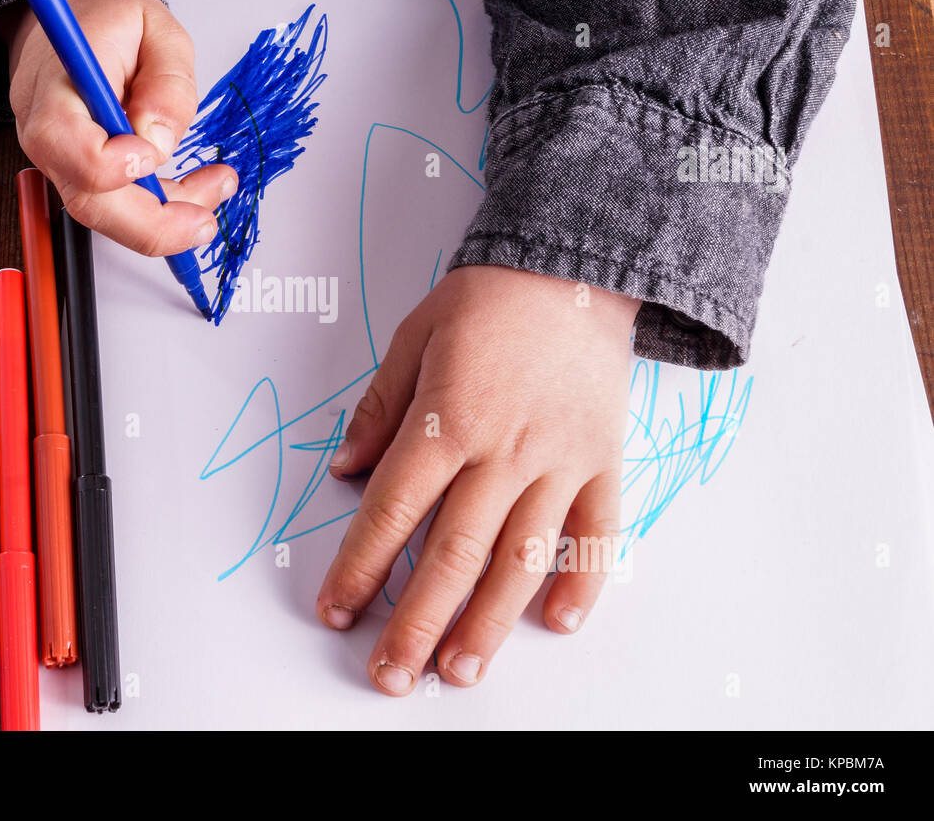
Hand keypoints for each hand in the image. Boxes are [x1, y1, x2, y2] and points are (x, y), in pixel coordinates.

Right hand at [0, 0, 236, 255]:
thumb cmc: (110, 18)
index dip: (111, 165)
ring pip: (106, 214)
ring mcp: (60, 158)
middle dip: (153, 224)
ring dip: (165, 219)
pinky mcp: (79, 172)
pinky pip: (115, 206)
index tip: (153, 155)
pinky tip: (196, 193)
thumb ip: (166, 82)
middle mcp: (47, 132)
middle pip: (87, 201)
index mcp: (58, 84)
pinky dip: (159, 209)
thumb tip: (159, 140)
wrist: (75, 19)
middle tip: (204, 221)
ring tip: (215, 191)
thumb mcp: (158, 28)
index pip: (66, 143)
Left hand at [317, 265, 639, 694]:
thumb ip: (380, 410)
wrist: (573, 264)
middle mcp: (503, 453)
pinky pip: (598, 532)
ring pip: (521, 560)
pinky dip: (583, 580)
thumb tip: (343, 469)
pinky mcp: (602, 461)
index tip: (338, 611)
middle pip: (452, 555)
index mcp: (447, 422)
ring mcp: (558, 462)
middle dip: (416, 623)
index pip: (391, 512)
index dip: (359, 567)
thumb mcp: (414, 338)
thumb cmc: (489, 298)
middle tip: (392, 675)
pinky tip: (559, 622)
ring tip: (461, 669)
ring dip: (489, 622)